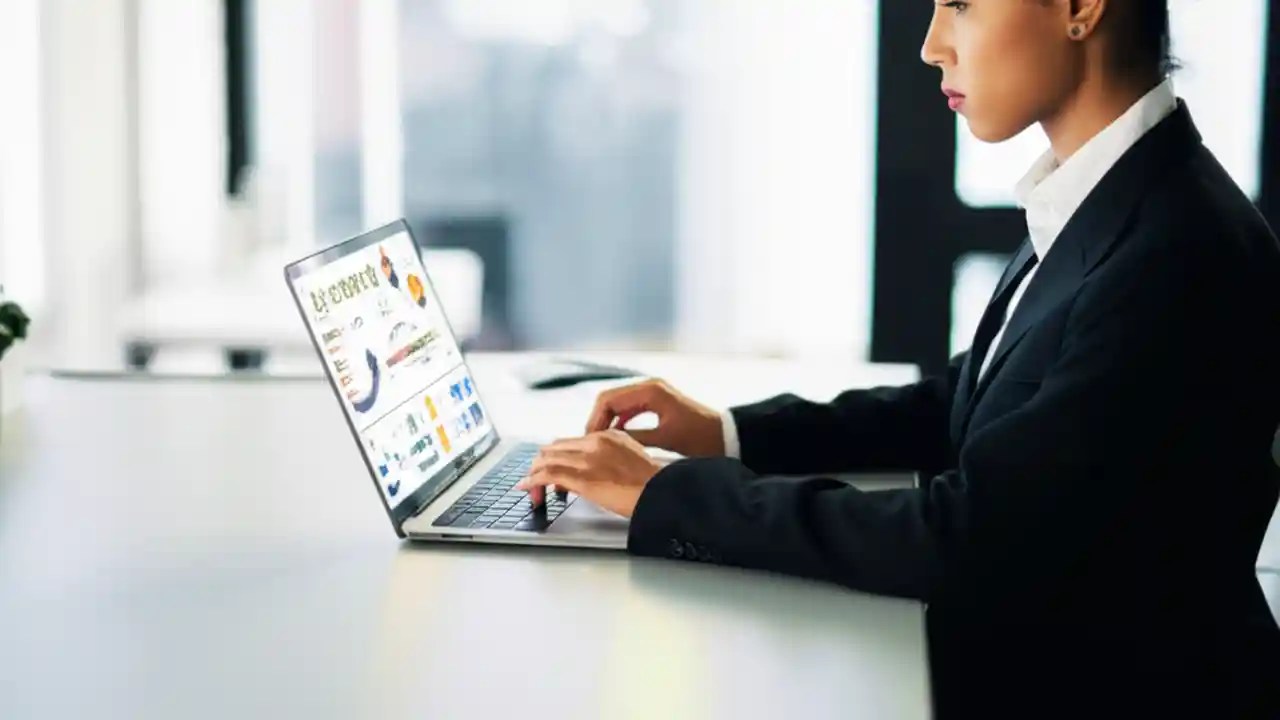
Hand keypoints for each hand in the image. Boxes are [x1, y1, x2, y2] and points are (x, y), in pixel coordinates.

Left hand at [515, 430, 662, 517]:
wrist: (662, 492)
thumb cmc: (652, 484)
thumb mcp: (629, 461)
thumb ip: (606, 461)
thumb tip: (588, 475)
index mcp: (608, 436)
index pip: (570, 442)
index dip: (556, 457)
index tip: (552, 471)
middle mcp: (594, 443)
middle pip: (554, 448)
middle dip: (541, 464)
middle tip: (536, 481)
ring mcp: (587, 459)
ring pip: (547, 460)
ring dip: (534, 475)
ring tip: (530, 489)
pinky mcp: (581, 477)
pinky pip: (547, 475)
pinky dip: (532, 481)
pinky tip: (527, 488)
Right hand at [586, 379, 724, 458]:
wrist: (726, 435)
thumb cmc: (701, 436)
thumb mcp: (665, 439)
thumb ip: (634, 438)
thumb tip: (606, 444)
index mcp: (650, 391)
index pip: (608, 399)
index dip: (595, 419)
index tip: (589, 440)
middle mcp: (649, 386)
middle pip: (609, 398)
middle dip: (597, 419)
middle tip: (590, 443)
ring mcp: (653, 393)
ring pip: (618, 403)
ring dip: (607, 420)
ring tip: (599, 443)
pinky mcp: (656, 402)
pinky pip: (629, 408)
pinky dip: (619, 420)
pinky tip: (615, 437)